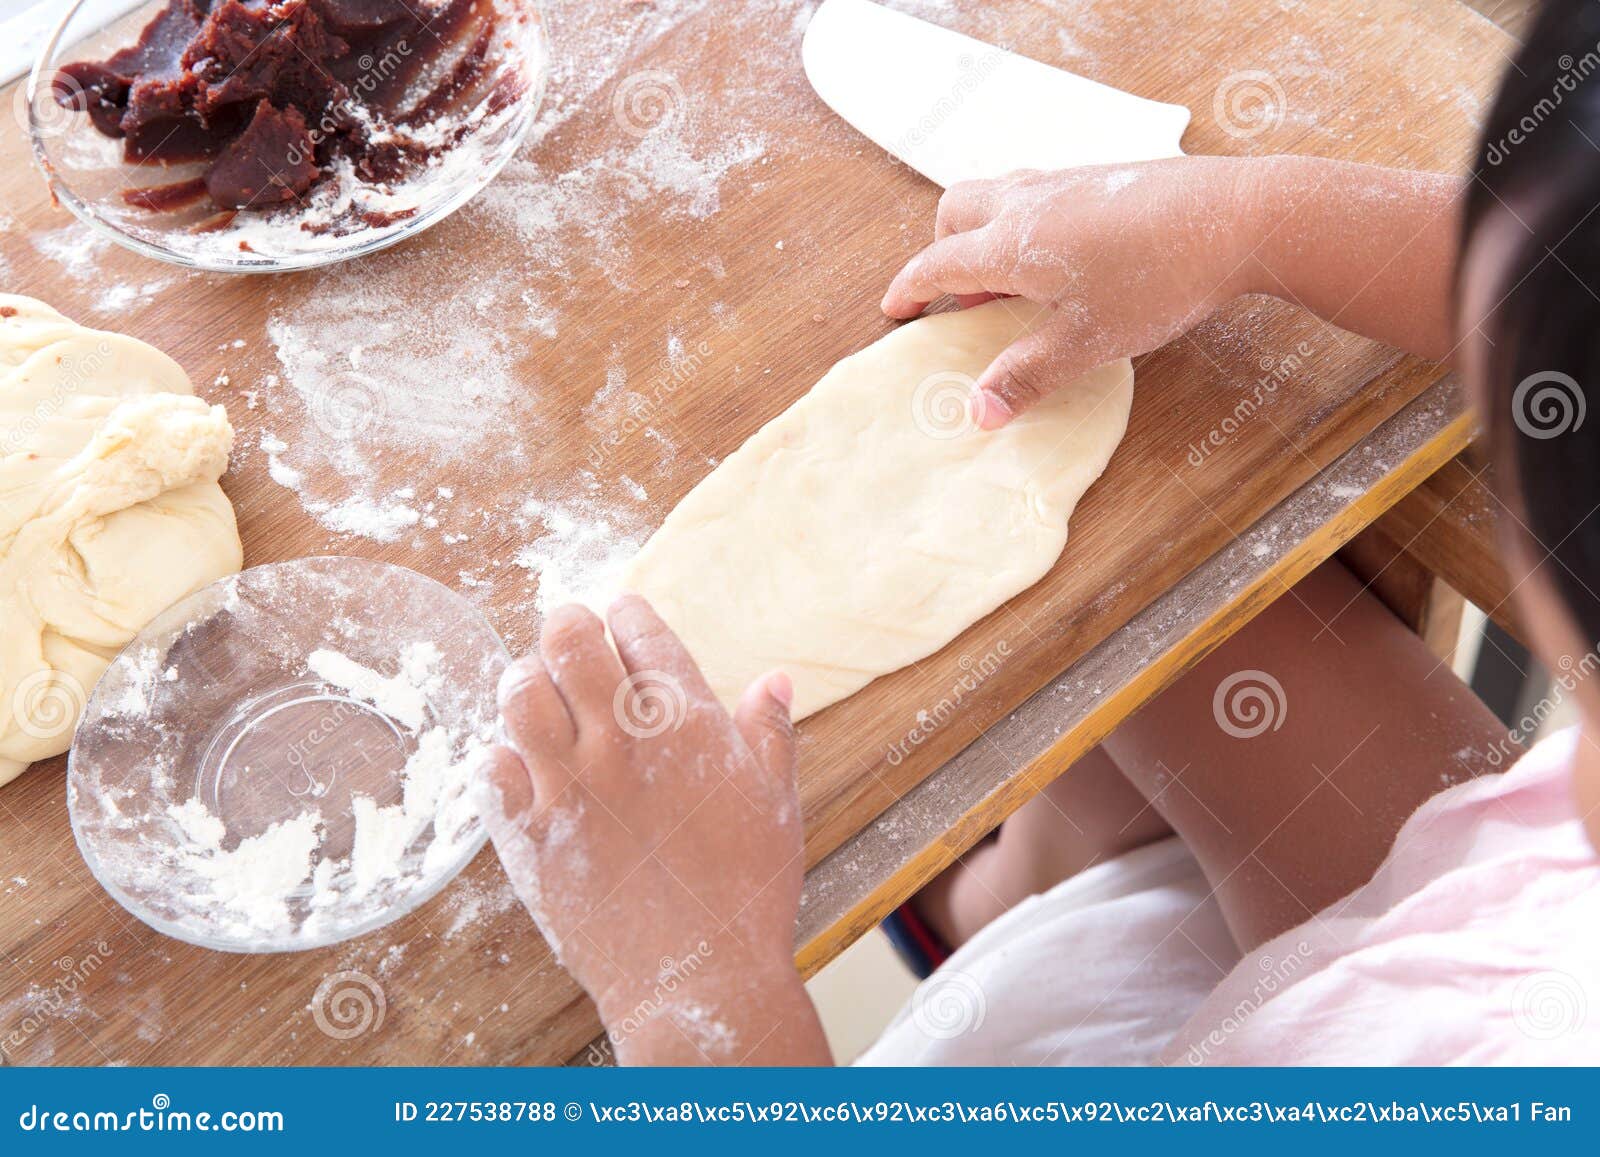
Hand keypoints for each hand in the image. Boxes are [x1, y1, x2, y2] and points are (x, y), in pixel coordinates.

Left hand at [475, 595, 828, 1064]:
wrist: (699, 980)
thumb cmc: (747, 891)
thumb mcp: (777, 801)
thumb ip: (770, 731)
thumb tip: (776, 678)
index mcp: (685, 723)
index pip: (639, 628)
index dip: (627, 612)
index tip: (623, 615)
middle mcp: (619, 742)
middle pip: (567, 638)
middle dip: (568, 624)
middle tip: (573, 637)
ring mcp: (567, 786)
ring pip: (517, 691)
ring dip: (527, 679)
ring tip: (540, 690)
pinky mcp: (528, 834)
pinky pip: (490, 767)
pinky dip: (501, 755)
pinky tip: (523, 764)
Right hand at [881, 157, 1265, 426]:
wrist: (1237, 216)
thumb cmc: (1158, 280)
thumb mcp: (1087, 341)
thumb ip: (1026, 374)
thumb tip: (977, 413)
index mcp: (1010, 244)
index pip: (937, 264)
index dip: (910, 290)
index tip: (894, 311)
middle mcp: (1027, 202)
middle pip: (955, 211)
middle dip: (941, 250)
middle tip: (958, 296)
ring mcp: (1065, 182)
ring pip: (997, 194)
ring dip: (983, 233)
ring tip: (1011, 280)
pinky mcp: (1101, 176)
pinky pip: (1037, 192)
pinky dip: (1023, 222)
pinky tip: (1064, 258)